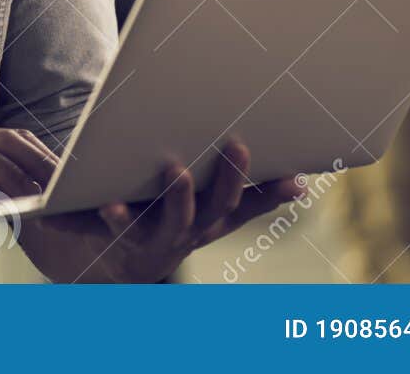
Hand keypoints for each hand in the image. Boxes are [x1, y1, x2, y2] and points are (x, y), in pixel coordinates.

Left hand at [19, 140, 307, 282]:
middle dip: (229, 179)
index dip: (270, 192)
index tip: (294, 176)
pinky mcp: (121, 235)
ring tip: (179, 172)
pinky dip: (113, 217)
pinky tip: (107, 204)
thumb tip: (301, 181)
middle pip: (215, 207)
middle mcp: (189, 230)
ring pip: (174, 221)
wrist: (123, 261)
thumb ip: (251, 195)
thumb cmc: (172, 220)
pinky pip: (118, 228)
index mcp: (210, 219)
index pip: (244, 204)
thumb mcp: (211, 211)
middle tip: (237, 147)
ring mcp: (157, 236)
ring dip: (179, 198)